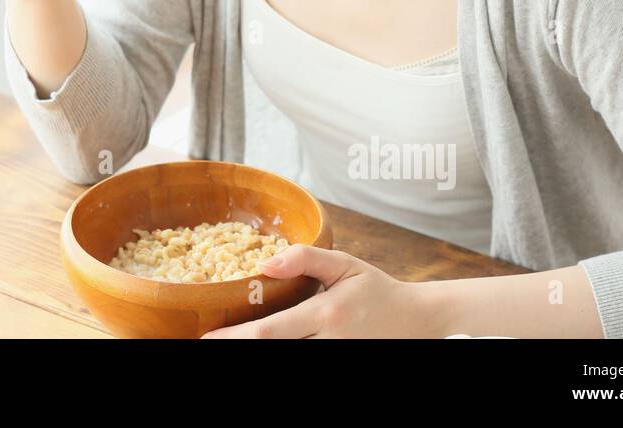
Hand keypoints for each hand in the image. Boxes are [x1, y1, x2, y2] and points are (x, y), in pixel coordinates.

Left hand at [199, 244, 438, 338]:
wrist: (415, 321)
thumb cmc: (375, 289)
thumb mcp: (345, 264)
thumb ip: (305, 259)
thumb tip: (265, 262)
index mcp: (325, 315)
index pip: (270, 332)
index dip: (234, 337)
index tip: (207, 336)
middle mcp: (327, 343)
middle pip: (272, 352)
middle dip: (237, 349)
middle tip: (207, 342)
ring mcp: (333, 357)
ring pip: (285, 360)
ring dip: (253, 353)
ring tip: (228, 341)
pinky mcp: (337, 363)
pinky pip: (301, 362)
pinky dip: (278, 354)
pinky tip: (257, 344)